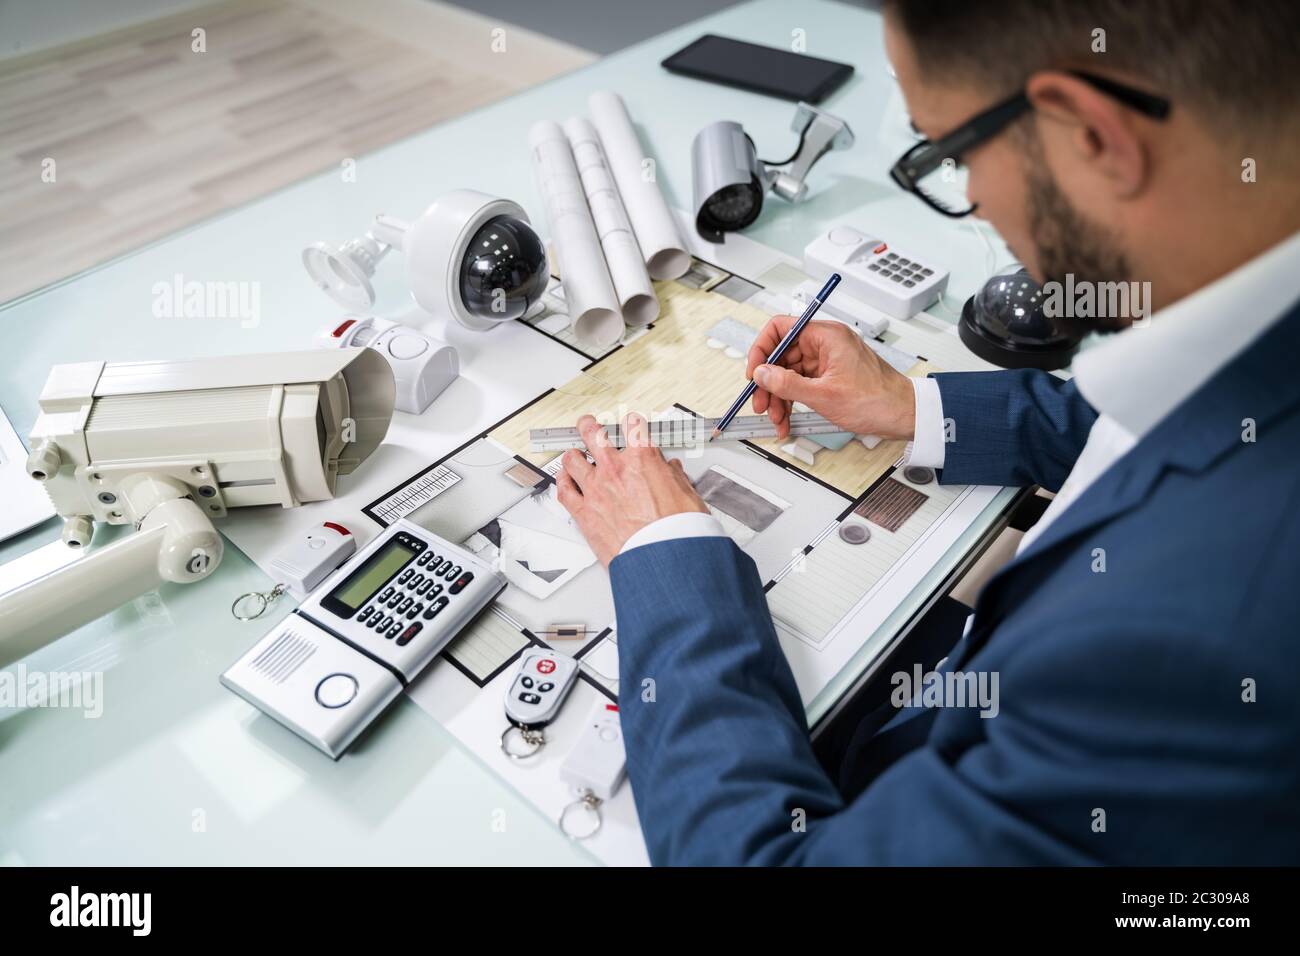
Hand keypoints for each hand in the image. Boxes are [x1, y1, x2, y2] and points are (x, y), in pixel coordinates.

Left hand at [555, 413, 709, 566]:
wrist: (663, 561)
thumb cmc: (676, 532)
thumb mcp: (688, 496)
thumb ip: (675, 478)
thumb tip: (672, 471)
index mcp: (642, 460)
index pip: (632, 425)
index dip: (632, 422)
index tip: (630, 424)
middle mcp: (615, 470)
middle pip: (593, 433)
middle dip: (590, 426)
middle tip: (590, 425)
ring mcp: (596, 490)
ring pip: (572, 459)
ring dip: (574, 454)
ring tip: (576, 454)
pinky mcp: (584, 513)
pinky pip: (564, 490)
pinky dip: (562, 482)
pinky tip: (564, 479)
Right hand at [745, 317, 915, 439]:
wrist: (903, 415)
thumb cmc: (877, 400)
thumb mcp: (824, 395)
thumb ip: (787, 383)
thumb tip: (763, 374)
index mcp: (826, 335)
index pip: (781, 328)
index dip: (762, 349)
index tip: (755, 371)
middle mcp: (826, 343)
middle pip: (782, 355)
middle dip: (769, 382)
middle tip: (761, 402)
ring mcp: (827, 360)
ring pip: (789, 373)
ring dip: (779, 397)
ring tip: (776, 418)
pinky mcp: (830, 376)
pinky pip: (801, 384)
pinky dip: (792, 401)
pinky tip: (787, 419)